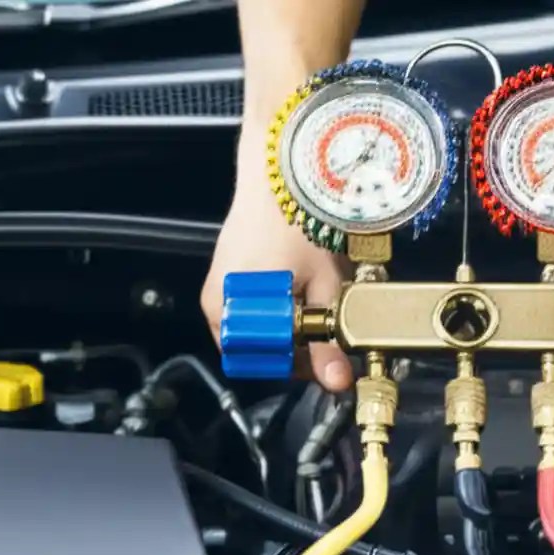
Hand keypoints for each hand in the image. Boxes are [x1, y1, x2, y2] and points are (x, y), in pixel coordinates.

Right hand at [201, 176, 354, 391]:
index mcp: (231, 313)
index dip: (301, 366)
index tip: (327, 357)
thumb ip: (328, 340)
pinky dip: (276, 310)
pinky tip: (299, 290)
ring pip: (256, 332)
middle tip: (326, 330)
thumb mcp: (324, 287)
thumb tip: (336, 382)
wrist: (281, 172)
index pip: (265, 365)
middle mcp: (218, 305)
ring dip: (288, 328)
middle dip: (296, 347)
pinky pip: (249, 310)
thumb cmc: (298, 218)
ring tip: (315, 304)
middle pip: (259, 351)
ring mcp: (219, 289)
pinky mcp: (226, 275)